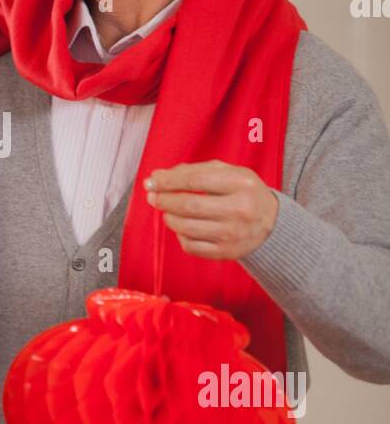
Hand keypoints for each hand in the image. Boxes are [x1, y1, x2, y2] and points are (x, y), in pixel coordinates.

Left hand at [144, 159, 278, 260]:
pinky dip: (180, 235)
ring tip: (167, 210)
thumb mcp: (228, 173)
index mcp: (241, 183)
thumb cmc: (242, 192)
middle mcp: (240, 210)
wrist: (271, 223)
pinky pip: (191, 246)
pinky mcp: (227, 253)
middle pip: (189, 206)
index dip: (168, 181)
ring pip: (187, 228)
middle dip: (164, 200)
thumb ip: (193, 170)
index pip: (196, 180)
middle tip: (153, 196)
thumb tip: (157, 177)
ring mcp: (233, 234)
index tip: (151, 181)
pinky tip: (183, 227)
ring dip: (169, 217)